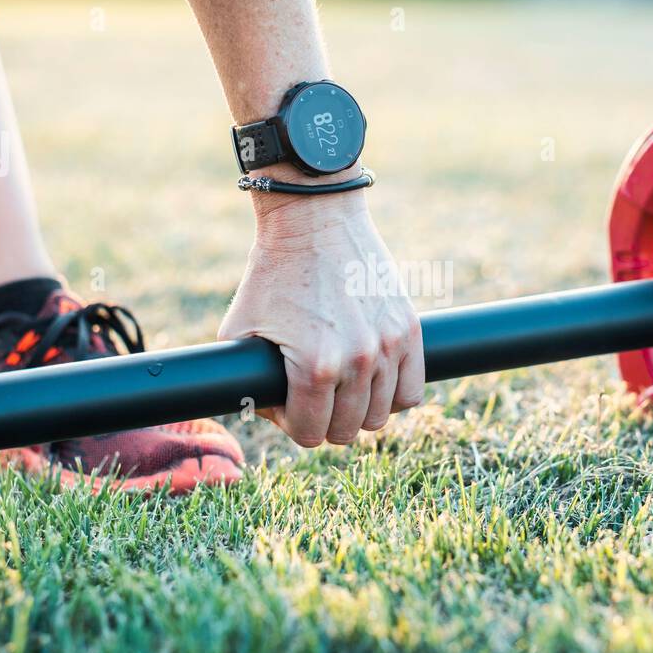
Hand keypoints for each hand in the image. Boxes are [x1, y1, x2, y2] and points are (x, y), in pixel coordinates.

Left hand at [218, 189, 423, 446]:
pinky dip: (393, 395)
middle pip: (347, 431)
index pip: (311, 433)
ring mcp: (390, 344)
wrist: (315, 219)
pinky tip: (372, 380)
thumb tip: (263, 415)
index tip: (286, 401)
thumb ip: (246, 380)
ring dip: (358, 408)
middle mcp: (359, 359)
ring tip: (340, 385)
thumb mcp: (240, 329)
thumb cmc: (272, 273)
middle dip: (325, 419)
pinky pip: (412, 391)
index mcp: (316, 366)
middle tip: (311, 393)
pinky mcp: (410, 328)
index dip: (292, 423)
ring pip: (381, 416)